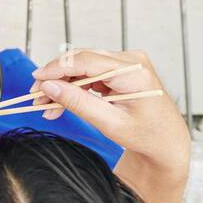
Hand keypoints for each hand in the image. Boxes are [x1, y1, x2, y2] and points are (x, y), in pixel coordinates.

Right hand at [31, 49, 189, 188]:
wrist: (166, 141)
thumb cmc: (146, 135)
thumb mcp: (109, 123)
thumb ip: (78, 103)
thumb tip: (48, 87)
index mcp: (134, 72)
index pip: (85, 60)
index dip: (56, 69)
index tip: (36, 81)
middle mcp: (131, 61)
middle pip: (81, 60)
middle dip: (56, 79)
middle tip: (37, 98)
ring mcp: (126, 63)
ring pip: (81, 66)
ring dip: (62, 84)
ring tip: (47, 106)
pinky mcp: (120, 69)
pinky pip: (88, 72)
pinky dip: (73, 87)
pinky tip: (62, 102)